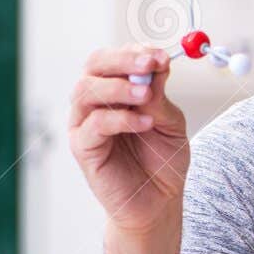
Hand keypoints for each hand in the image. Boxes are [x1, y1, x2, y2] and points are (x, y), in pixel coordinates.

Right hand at [69, 45, 188, 234]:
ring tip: (147, 95)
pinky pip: (94, 125)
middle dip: (122, 60)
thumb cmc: (162, 159)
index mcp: (115, 90)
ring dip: (119, 87)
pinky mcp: (83, 148)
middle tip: (150, 64)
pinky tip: (145, 123)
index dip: (135, 52)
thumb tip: (157, 63)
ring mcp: (85, 124)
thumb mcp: (169, 121)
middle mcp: (94, 103)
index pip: (114, 59)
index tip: (161, 56)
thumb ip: (160, 95)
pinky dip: (121, 119)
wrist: (159, 201)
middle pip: (94, 67)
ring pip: (86, 91)